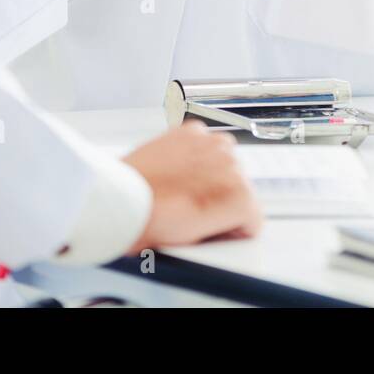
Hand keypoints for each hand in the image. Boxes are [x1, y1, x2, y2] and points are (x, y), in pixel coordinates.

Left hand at [121, 121, 261, 251]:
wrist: (119, 200)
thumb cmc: (150, 223)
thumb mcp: (196, 242)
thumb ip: (223, 231)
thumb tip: (226, 228)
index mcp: (241, 196)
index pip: (253, 217)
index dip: (231, 227)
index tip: (215, 227)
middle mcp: (232, 165)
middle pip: (239, 188)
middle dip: (220, 199)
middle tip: (193, 211)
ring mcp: (211, 144)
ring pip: (224, 163)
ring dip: (210, 174)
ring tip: (183, 190)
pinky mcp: (190, 131)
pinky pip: (203, 144)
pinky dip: (193, 154)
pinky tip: (176, 170)